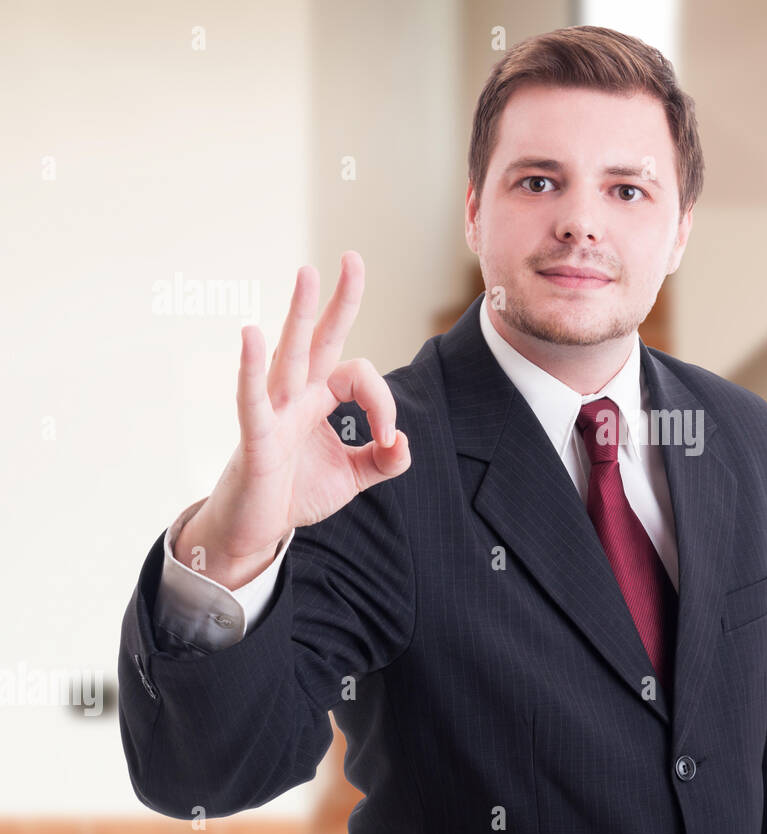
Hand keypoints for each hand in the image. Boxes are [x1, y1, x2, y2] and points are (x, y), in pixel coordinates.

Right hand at [178, 252, 409, 585]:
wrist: (256, 530)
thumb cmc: (296, 493)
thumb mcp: (354, 476)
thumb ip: (384, 460)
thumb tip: (402, 441)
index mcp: (320, 398)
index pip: (361, 378)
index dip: (383, 404)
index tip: (387, 439)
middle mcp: (297, 395)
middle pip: (321, 338)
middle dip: (339, 300)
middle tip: (353, 257)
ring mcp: (274, 412)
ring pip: (289, 355)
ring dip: (299, 314)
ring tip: (307, 273)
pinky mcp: (256, 437)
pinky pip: (253, 398)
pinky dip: (251, 367)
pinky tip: (251, 333)